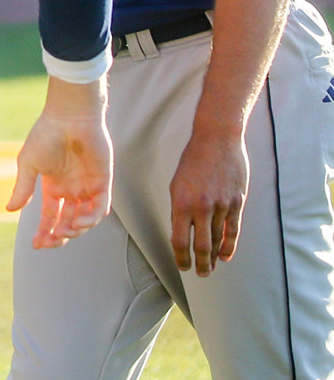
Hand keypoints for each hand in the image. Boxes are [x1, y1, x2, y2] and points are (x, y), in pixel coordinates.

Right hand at [8, 77, 113, 248]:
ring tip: (66, 231)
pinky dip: (91, 218)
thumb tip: (10, 210)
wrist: (69, 118)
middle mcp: (71, 189)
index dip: (43, 231)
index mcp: (53, 186)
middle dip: (59, 235)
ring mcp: (88, 187)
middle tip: (51, 242)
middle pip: (67, 221)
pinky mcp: (103, 182)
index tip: (36, 245)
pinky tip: (79, 221)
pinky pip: (100, 207)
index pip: (50, 216)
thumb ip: (23, 188)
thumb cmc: (46, 135)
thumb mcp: (29, 164)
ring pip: (85, 219)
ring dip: (76, 229)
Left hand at [168, 127, 248, 275]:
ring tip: (210, 268)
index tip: (182, 267)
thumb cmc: (193, 161)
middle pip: (201, 246)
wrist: (217, 140)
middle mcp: (201, 207)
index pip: (179, 240)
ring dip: (213, 257)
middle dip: (200, 264)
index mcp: (181, 202)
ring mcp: (222, 206)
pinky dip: (229, 245)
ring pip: (217, 240)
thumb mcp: (177, 184)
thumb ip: (180, 209)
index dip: (180, 258)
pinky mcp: (237, 202)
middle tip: (200, 274)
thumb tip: (182, 231)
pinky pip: (233, 230)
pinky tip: (226, 256)